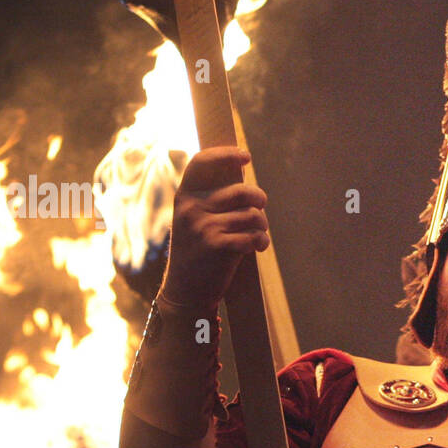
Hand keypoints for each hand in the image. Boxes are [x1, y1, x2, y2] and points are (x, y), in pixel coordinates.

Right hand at [160, 146, 269, 307]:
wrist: (185, 292)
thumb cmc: (197, 253)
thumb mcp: (194, 221)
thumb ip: (211, 200)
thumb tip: (244, 180)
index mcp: (185, 197)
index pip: (202, 163)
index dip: (225, 154)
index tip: (246, 156)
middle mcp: (192, 208)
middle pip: (242, 191)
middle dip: (259, 201)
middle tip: (261, 210)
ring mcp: (204, 227)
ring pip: (253, 215)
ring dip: (262, 226)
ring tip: (257, 235)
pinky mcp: (218, 246)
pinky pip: (255, 235)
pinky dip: (261, 241)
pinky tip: (259, 247)